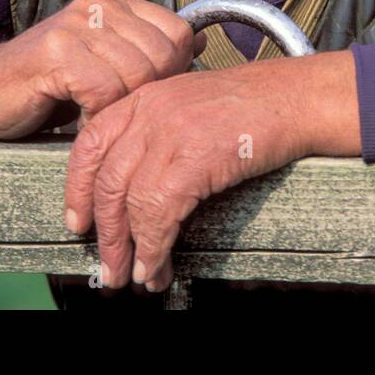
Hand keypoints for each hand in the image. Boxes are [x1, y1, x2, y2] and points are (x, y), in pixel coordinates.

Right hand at [0, 0, 205, 138]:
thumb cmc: (45, 87)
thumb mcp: (106, 65)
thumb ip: (148, 52)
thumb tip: (200, 41)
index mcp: (115, 4)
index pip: (178, 33)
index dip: (173, 72)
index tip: (148, 98)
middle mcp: (97, 6)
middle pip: (163, 56)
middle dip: (149, 96)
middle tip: (121, 115)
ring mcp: (75, 24)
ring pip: (137, 76)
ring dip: (120, 110)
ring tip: (98, 120)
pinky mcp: (55, 52)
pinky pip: (104, 91)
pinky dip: (97, 116)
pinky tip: (80, 122)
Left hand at [62, 49, 358, 291]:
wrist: (297, 97)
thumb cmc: (254, 106)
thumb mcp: (191, 105)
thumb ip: (159, 132)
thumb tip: (138, 187)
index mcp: (144, 96)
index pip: (90, 143)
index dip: (77, 188)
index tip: (77, 221)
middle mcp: (150, 111)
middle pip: (106, 180)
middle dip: (103, 233)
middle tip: (108, 267)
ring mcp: (172, 132)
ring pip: (129, 201)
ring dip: (128, 249)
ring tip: (135, 277)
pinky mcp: (196, 157)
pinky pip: (159, 213)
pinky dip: (155, 247)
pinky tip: (159, 267)